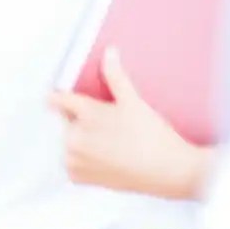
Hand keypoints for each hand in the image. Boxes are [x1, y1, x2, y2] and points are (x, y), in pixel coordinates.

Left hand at [48, 48, 212, 200]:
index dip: (59, 96)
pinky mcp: (77, 177)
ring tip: (107, 142)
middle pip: (63, 120)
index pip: (57, 99)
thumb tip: (109, 51)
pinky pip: (69, 161)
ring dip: (78, 139)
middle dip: (76, 119)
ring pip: (66, 141)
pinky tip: (103, 156)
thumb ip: (115, 76)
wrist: (171, 173)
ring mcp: (73, 159)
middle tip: (105, 125)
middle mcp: (73, 138)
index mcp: (85, 115)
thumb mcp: (134, 102)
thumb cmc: (154, 136)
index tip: (60, 96)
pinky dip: (80, 158)